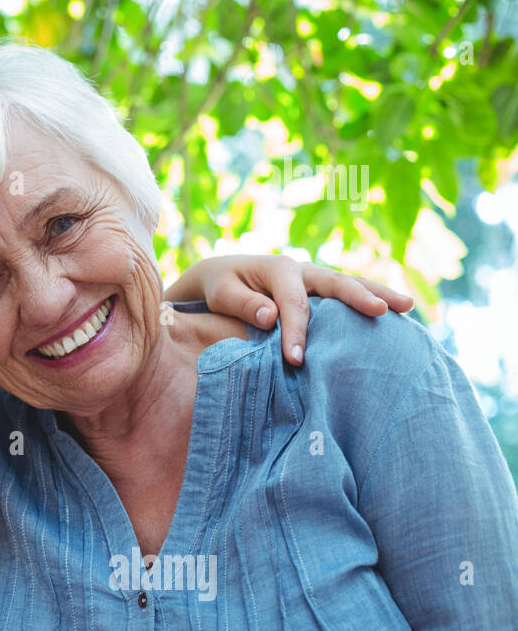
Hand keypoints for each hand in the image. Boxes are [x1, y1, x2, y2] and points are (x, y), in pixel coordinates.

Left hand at [164, 254, 413, 365]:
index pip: (293, 304)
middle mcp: (303, 270)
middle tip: (382, 312)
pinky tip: (396, 317)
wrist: (224, 275)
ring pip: (351, 285)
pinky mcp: (322, 292)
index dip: (296, 332)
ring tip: (408, 307)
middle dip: (359, 298)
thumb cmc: (221, 287)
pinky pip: (348, 296)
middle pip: (336, 283)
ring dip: (379, 295)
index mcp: (279, 270)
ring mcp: (316, 279)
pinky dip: (370, 303)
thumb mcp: (222, 293)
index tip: (296, 360)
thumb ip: (243, 304)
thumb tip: (270, 316)